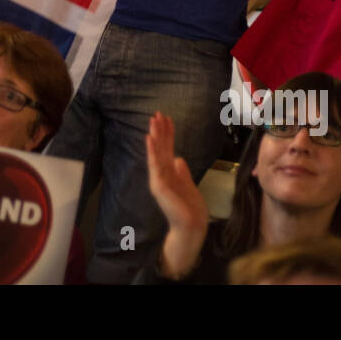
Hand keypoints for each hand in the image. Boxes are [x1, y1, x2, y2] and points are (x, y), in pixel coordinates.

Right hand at [146, 112, 208, 278]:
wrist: (191, 225)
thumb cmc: (190, 208)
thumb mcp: (188, 184)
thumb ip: (182, 172)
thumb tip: (178, 158)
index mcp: (170, 172)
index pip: (167, 148)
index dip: (168, 133)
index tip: (167, 118)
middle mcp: (162, 173)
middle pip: (161, 148)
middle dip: (159, 131)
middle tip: (157, 113)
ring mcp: (159, 178)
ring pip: (156, 153)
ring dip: (154, 136)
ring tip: (152, 121)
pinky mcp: (158, 184)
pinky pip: (154, 164)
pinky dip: (151, 151)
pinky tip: (149, 138)